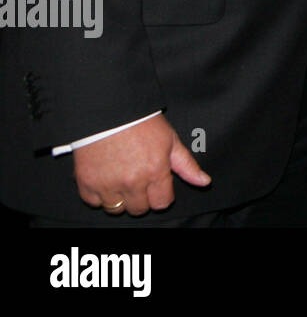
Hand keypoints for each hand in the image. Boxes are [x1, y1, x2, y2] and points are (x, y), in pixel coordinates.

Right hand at [73, 113, 209, 215]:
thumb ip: (187, 165)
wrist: (109, 110)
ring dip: (120, 199)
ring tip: (121, 179)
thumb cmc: (142, 122)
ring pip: (117, 209)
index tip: (157, 185)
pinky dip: (99, 195)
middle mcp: (132, 182)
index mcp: (155, 172)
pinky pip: (94, 202)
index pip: (162, 203)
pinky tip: (105, 178)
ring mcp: (108, 184)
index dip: (161, 195)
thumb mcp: (171, 140)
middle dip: (142, 198)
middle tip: (138, 180)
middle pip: (140, 209)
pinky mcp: (87, 183)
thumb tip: (204, 182)